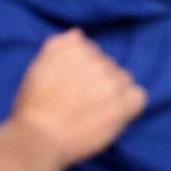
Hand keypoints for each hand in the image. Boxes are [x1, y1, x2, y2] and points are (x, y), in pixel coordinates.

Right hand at [6, 30, 146, 167]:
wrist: (39, 136)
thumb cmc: (33, 106)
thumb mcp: (38, 66)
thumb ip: (58, 46)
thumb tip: (78, 34)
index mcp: (75, 47)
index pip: (91, 52)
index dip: (81, 71)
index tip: (70, 86)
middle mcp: (96, 60)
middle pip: (108, 66)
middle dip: (97, 81)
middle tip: (79, 102)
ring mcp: (110, 82)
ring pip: (123, 80)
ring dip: (113, 93)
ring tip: (94, 111)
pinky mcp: (121, 106)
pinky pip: (138, 97)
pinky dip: (130, 105)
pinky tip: (114, 115)